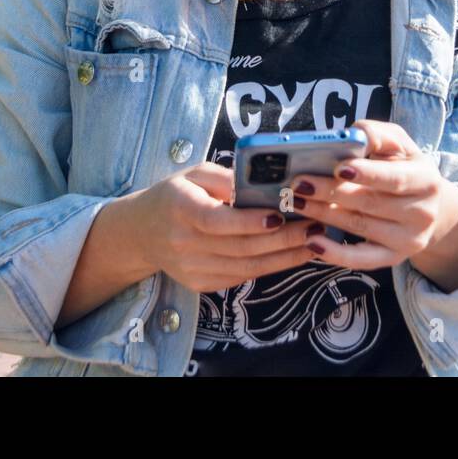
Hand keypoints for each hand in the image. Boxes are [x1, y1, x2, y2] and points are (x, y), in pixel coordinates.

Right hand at [132, 161, 322, 293]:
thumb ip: (226, 177)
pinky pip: (241, 277)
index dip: (249, 221)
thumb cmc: (176, 195)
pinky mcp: (201, 284)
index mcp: (180, 209)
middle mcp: (184, 243)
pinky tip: (293, 255)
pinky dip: (270, 267)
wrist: (142, 233)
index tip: (280, 215)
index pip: (216, 220)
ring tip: (314, 242)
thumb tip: (263, 183)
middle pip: (240, 247)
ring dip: (285, 257)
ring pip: (246, 268)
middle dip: (283, 239)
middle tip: (315, 227)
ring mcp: (192, 269)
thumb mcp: (194, 174)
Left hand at [284, 119, 455, 270]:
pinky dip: (336, 254)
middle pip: (370, 203)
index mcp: (426, 180)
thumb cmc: (404, 167)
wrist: (428, 207)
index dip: (367, 174)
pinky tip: (312, 241)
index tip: (339, 168)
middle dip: (331, 192)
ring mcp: (409, 239)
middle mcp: (422, 213)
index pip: (395, 178)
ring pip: (360, 226)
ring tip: (297, 202)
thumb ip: (378, 135)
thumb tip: (354, 136)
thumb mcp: (399, 144)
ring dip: (324, 215)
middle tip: (300, 184)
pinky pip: (362, 260)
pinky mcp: (393, 258)